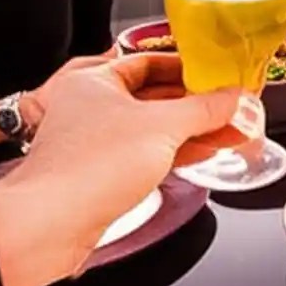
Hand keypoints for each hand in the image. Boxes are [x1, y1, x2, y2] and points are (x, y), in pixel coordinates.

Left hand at [0, 53, 239, 285]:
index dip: (187, 66)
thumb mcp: (162, 127)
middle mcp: (91, 107)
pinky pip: (146, 154)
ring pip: (152, 128)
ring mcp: (95, 141)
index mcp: (96, 81)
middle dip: (196, 103)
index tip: (215, 72)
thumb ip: (204, 109)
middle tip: (230, 106)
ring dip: (191, 130)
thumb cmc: (86, 167)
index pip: (149, 62)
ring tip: (229, 130)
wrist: (51, 223)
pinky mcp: (101, 173)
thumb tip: (233, 98)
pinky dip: (175, 151)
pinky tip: (204, 152)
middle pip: (155, 97)